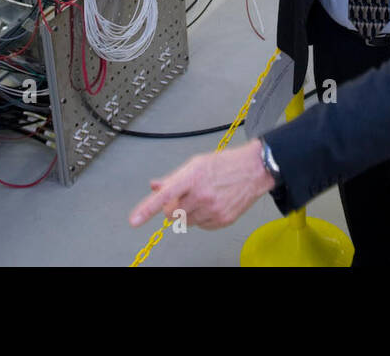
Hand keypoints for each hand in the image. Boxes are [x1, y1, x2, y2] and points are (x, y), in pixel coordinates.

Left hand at [129, 139, 274, 229]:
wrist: (254, 170)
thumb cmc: (225, 164)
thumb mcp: (196, 164)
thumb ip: (173, 178)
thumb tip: (155, 187)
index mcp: (193, 177)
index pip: (165, 196)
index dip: (147, 209)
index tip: (134, 220)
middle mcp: (202, 195)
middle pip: (172, 214)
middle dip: (173, 208)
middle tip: (185, 196)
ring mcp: (213, 209)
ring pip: (186, 222)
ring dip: (189, 213)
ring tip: (203, 197)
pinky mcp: (222, 220)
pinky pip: (201, 226)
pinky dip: (202, 218)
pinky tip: (213, 204)